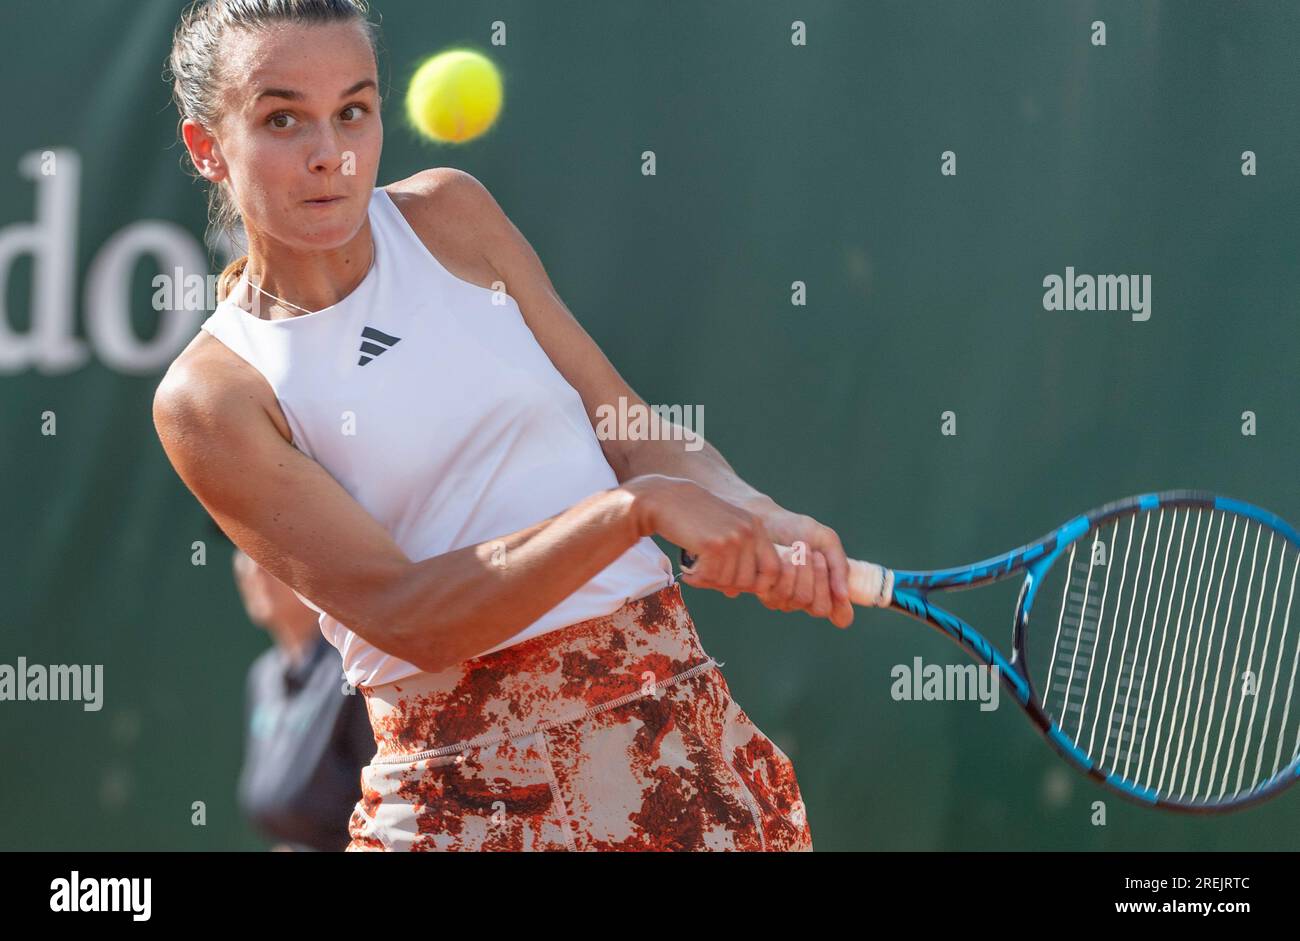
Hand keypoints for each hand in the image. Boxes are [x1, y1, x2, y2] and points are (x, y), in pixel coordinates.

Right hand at [627, 475, 785, 601]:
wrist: (664, 499)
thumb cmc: (691, 518)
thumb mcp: (720, 533)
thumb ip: (732, 561)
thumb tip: (735, 593)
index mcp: (755, 526)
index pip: (773, 569)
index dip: (759, 585)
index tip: (736, 586)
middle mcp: (749, 531)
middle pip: (749, 581)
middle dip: (726, 586)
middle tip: (706, 578)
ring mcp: (733, 537)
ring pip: (728, 582)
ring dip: (708, 583)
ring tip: (694, 572)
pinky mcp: (714, 545)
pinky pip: (710, 578)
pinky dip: (696, 580)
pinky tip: (687, 572)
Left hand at [734, 498, 854, 628]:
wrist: (766, 519)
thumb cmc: (798, 530)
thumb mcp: (826, 540)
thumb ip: (840, 565)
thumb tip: (844, 595)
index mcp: (826, 589)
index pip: (841, 616)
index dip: (843, 609)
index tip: (841, 592)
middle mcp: (807, 600)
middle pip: (821, 609)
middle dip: (821, 579)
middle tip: (817, 556)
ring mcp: (786, 600)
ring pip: (802, 600)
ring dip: (804, 571)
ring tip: (800, 549)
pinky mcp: (767, 594)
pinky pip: (782, 594)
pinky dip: (787, 571)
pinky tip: (785, 555)